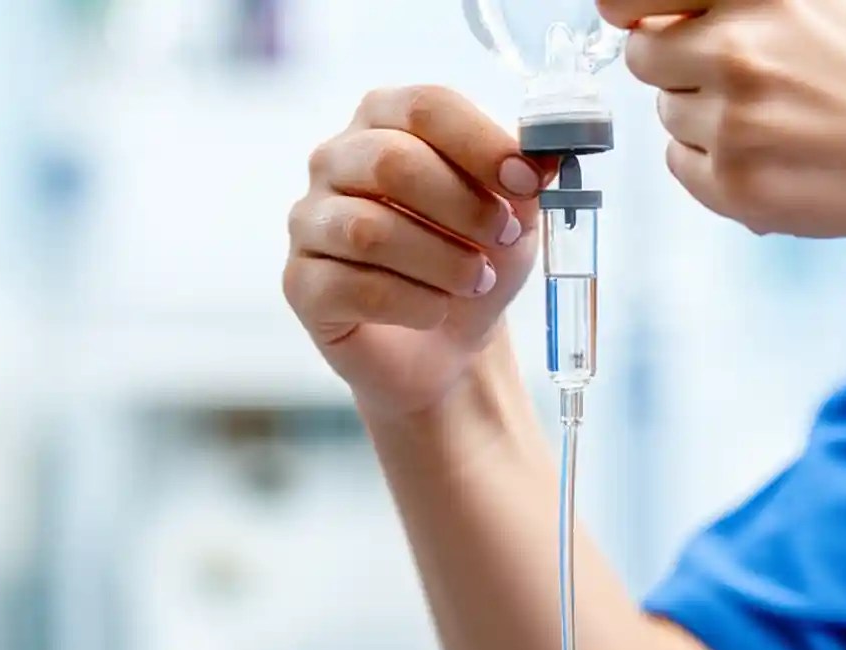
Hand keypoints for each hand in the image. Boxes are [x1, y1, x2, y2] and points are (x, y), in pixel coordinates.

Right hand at [285, 86, 553, 416]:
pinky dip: (412, 303)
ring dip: (441, 261)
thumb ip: (524, 180)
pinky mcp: (301, 282)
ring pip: (369, 230)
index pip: (425, 108)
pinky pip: (353, 286)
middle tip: (503, 238)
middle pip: (391, 161)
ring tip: (476, 282)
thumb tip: (544, 159)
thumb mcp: (516, 216)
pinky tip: (437, 311)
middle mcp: (335, 161)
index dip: (482, 144)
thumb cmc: (474, 262)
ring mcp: (310, 221)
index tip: (527, 183)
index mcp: (385, 122)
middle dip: (462, 205)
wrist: (448, 345)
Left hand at [602, 0, 845, 241]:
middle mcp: (736, 50)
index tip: (627, 15)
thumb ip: (743, 2)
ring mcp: (731, 121)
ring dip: (702, 118)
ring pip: (666, 114)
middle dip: (675, 67)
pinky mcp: (731, 183)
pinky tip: (772, 156)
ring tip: (776, 120)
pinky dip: (713, 165)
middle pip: (643, 56)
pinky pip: (680, 165)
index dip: (626, 7)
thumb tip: (652, 11)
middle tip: (734, 78)